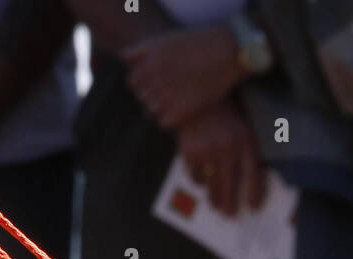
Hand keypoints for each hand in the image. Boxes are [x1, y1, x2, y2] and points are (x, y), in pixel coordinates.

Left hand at [122, 26, 244, 130]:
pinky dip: (169, 120)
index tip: (159, 83)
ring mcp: (166, 96)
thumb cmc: (198, 45)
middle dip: (152, 96)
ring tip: (178, 102)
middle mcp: (154, 78)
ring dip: (160, 109)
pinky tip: (182, 112)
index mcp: (149, 61)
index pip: (133, 82)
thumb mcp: (165, 40)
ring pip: (149, 111)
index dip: (145, 84)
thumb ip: (142, 51)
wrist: (228, 52)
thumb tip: (124, 59)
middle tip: (172, 93)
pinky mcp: (180, 112)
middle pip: (142, 97)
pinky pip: (163, 123)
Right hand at [177, 100, 266, 215]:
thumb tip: (248, 179)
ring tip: (215, 205)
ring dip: (214, 197)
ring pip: (212, 184)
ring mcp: (208, 151)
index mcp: (245, 140)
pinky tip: (201, 184)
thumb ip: (245, 149)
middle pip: (231, 184)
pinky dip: (198, 182)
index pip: (253, 173)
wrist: (195, 96)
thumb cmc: (223, 114)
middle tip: (229, 214)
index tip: (253, 207)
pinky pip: (196, 176)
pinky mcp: (191, 153)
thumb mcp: (241, 127)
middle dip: (230, 202)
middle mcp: (228, 147)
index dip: (254, 192)